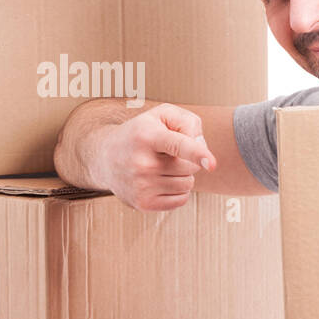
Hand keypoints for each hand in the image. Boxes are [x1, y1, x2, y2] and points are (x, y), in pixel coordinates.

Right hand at [98, 103, 216, 210]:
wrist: (105, 157)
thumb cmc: (142, 133)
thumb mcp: (161, 115)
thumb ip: (187, 121)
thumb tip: (202, 146)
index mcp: (147, 136)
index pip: (178, 145)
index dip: (198, 153)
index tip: (212, 164)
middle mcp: (142, 162)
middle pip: (191, 167)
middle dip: (188, 160)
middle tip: (168, 154)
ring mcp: (141, 186)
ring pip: (188, 184)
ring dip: (183, 176)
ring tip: (162, 166)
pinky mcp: (143, 203)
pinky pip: (181, 200)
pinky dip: (178, 191)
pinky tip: (161, 181)